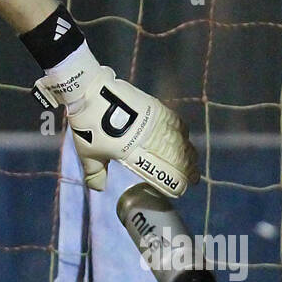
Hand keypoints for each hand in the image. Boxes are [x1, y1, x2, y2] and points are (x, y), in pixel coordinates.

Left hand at [37, 65, 198, 195]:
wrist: (91, 92)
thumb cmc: (87, 125)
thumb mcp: (87, 154)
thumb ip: (95, 173)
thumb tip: (100, 188)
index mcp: (133, 154)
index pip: (162, 173)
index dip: (174, 183)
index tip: (181, 189)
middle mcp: (148, 139)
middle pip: (176, 157)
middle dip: (188, 170)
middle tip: (194, 178)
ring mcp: (154, 122)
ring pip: (180, 140)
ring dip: (189, 153)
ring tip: (193, 161)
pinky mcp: (155, 107)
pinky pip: (176, 122)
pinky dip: (183, 133)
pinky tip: (185, 138)